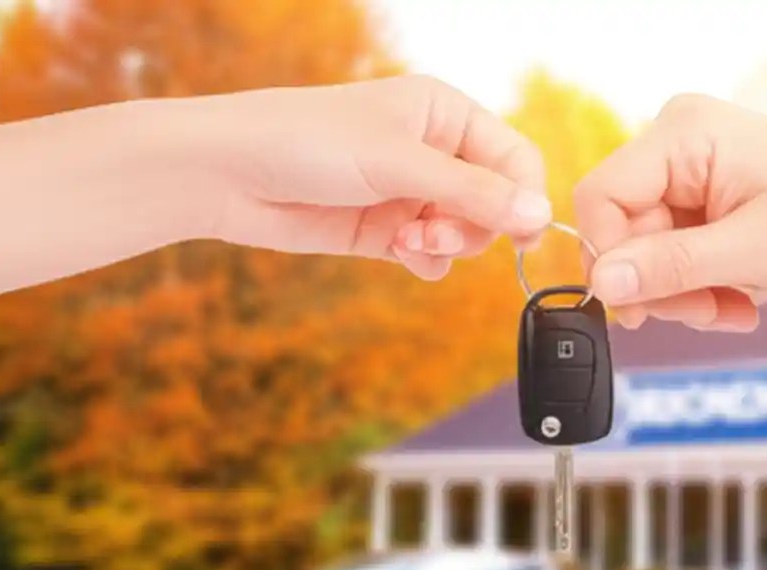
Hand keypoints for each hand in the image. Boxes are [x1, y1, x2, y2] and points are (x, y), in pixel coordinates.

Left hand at [195, 75, 549, 279]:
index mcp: (444, 112)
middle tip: (435, 233)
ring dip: (446, 244)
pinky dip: (426, 260)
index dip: (525, 197)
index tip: (524, 236)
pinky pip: (431, 253)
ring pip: (464, 233)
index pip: (515, 158)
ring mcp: (408, 191)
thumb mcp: (398, 161)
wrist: (226, 173)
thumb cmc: (306, 140)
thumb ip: (473, 192)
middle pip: (495, 203)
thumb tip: (540, 215)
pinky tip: (402, 253)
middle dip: (473, 226)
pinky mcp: (384, 227)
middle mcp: (432, 150)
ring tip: (408, 240)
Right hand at [572, 94, 766, 330]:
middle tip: (709, 314)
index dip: (610, 257)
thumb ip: (673, 266)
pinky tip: (738, 300)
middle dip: (661, 285)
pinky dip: (699, 288)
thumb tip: (603, 283)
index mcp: (684, 135)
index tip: (643, 308)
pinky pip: (672, 255)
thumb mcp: (756, 251)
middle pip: (622, 230)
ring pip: (645, 252)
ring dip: (684, 295)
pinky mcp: (702, 203)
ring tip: (734, 309)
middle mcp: (678, 145)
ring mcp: (690, 174)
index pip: (602, 196)